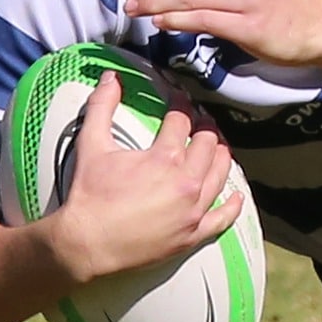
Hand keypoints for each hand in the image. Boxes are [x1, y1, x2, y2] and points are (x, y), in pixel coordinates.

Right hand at [45, 72, 242, 283]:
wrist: (85, 244)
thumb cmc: (89, 195)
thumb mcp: (92, 146)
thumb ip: (102, 107)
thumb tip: (110, 77)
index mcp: (165, 158)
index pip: (183, 121)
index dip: (181, 105)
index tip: (179, 100)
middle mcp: (186, 183)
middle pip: (208, 144)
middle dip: (203, 129)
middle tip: (197, 124)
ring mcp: (193, 210)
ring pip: (221, 174)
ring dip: (219, 157)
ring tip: (214, 148)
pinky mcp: (192, 235)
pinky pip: (222, 219)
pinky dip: (232, 206)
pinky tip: (236, 196)